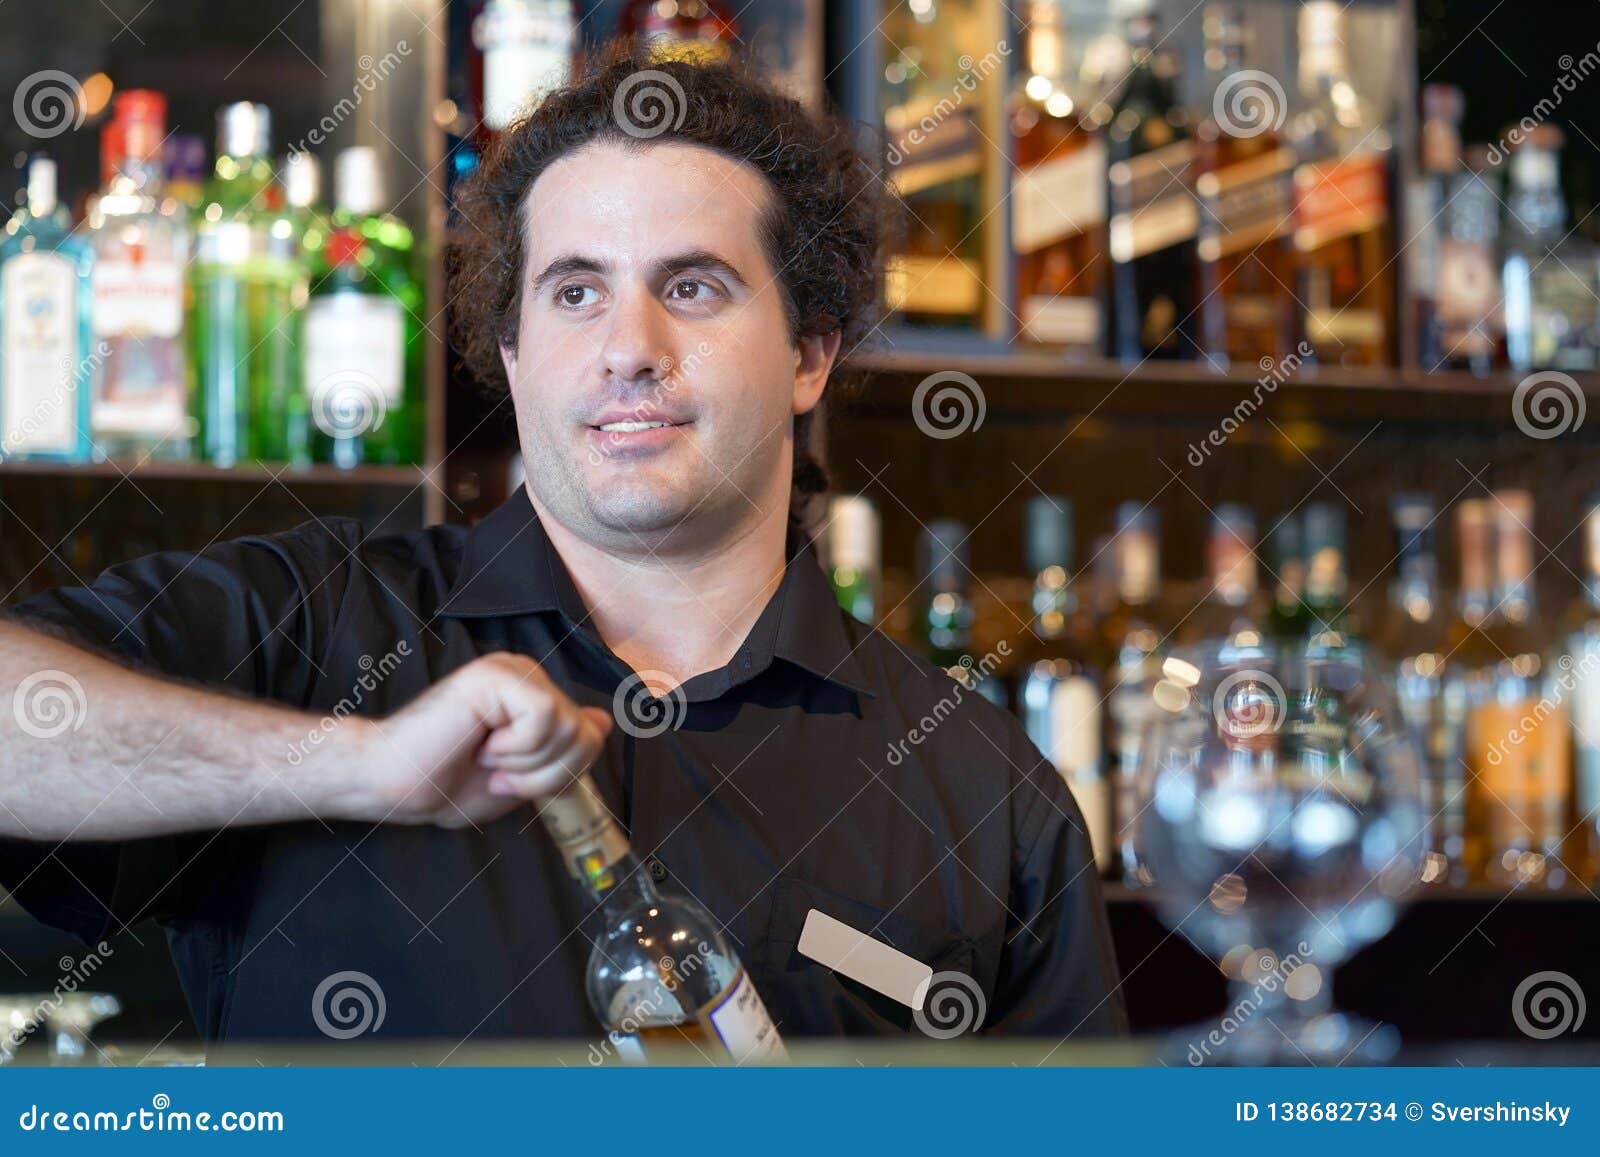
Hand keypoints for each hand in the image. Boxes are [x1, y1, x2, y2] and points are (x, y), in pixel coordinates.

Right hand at [333, 652, 612, 827]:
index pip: (590, 737)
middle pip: (585, 736)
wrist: (397, 786)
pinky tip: (483, 743)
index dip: (559, 775)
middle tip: (497, 771)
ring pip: (567, 727)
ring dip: (526, 763)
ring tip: (487, 757)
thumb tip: (605, 723)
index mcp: (534, 698)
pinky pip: (544, 717)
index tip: (510, 780)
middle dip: (544, 773)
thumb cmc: (447, 783)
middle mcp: (527, 677)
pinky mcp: (496, 674)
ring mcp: (511, 670)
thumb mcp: (522, 777)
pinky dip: (516, 747)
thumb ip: (561, 752)